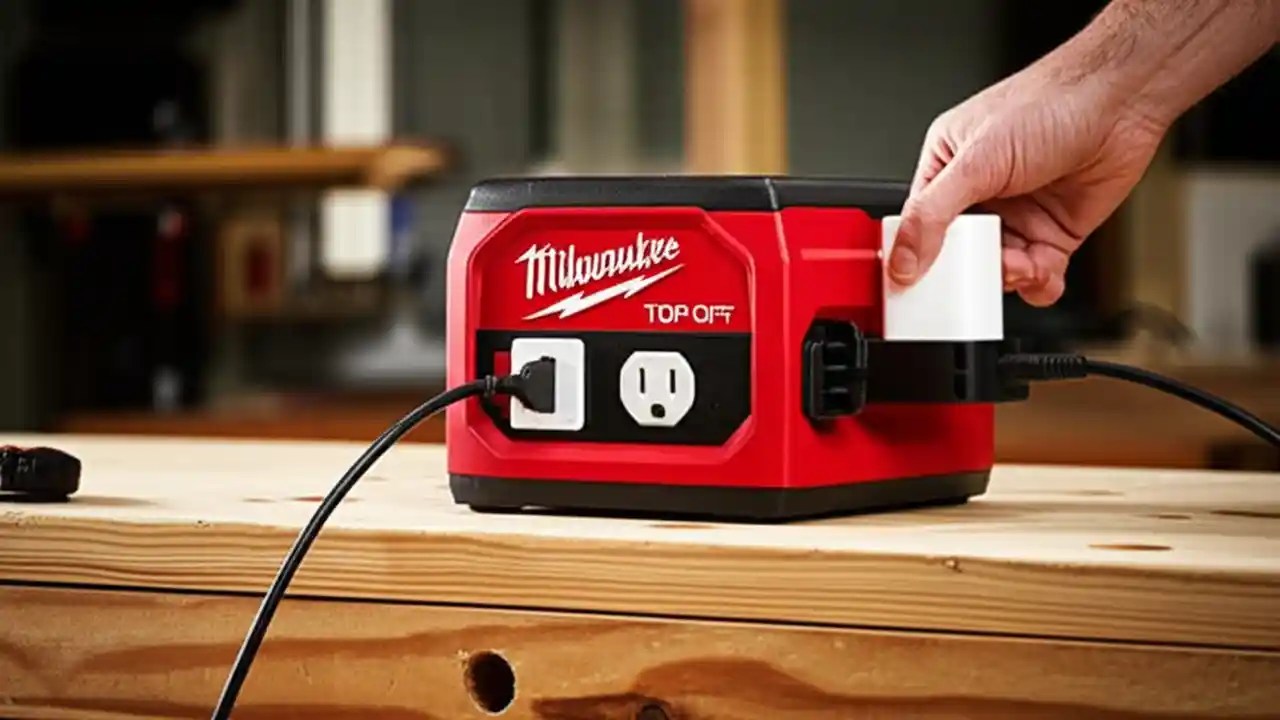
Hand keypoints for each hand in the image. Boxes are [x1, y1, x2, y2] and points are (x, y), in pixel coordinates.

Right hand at [887, 67, 1167, 306]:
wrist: (1120, 100)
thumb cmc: (1049, 103)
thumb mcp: (975, 161)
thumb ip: (932, 215)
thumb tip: (902, 258)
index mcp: (947, 167)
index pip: (917, 225)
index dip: (915, 257)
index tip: (918, 283)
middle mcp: (980, 194)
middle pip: (957, 255)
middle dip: (971, 270)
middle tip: (980, 270)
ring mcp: (1017, 215)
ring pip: (997, 270)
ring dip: (1009, 277)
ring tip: (1021, 264)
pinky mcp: (1053, 233)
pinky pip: (1036, 274)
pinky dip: (1039, 284)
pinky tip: (1042, 274)